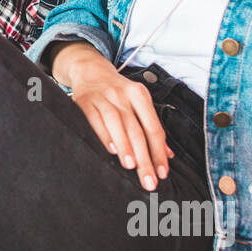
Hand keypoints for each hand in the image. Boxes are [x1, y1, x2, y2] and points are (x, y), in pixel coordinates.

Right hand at [50, 42, 173, 190]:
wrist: (89, 70)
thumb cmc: (116, 91)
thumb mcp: (137, 102)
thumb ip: (151, 127)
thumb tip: (167, 155)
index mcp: (139, 95)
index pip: (153, 127)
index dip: (159, 152)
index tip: (162, 173)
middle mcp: (123, 94)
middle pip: (137, 130)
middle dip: (144, 158)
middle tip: (149, 180)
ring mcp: (103, 96)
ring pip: (117, 123)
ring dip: (125, 146)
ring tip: (131, 166)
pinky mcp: (84, 100)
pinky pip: (95, 119)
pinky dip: (104, 135)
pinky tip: (110, 150)